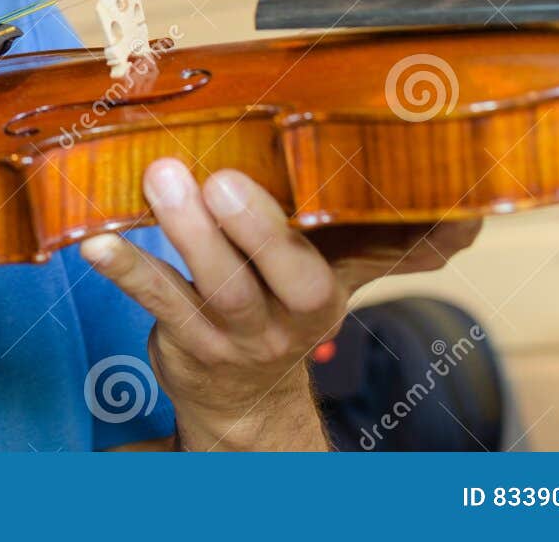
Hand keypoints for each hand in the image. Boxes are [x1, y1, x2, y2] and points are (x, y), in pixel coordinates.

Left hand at [81, 158, 480, 450]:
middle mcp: (289, 316)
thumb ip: (376, 237)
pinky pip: (157, 303)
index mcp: (327, 289)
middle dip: (255, 224)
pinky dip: (126, 268)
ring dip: (186, 232)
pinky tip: (96, 239)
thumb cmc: (279, 307)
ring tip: (160, 179)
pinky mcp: (185, 343)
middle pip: (280, 272)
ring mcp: (235, 335)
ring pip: (216, 286)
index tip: (316, 157)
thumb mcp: (328, 273)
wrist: (245, 401)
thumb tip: (462, 205)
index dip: (324, 213)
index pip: (332, 250)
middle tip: (222, 176)